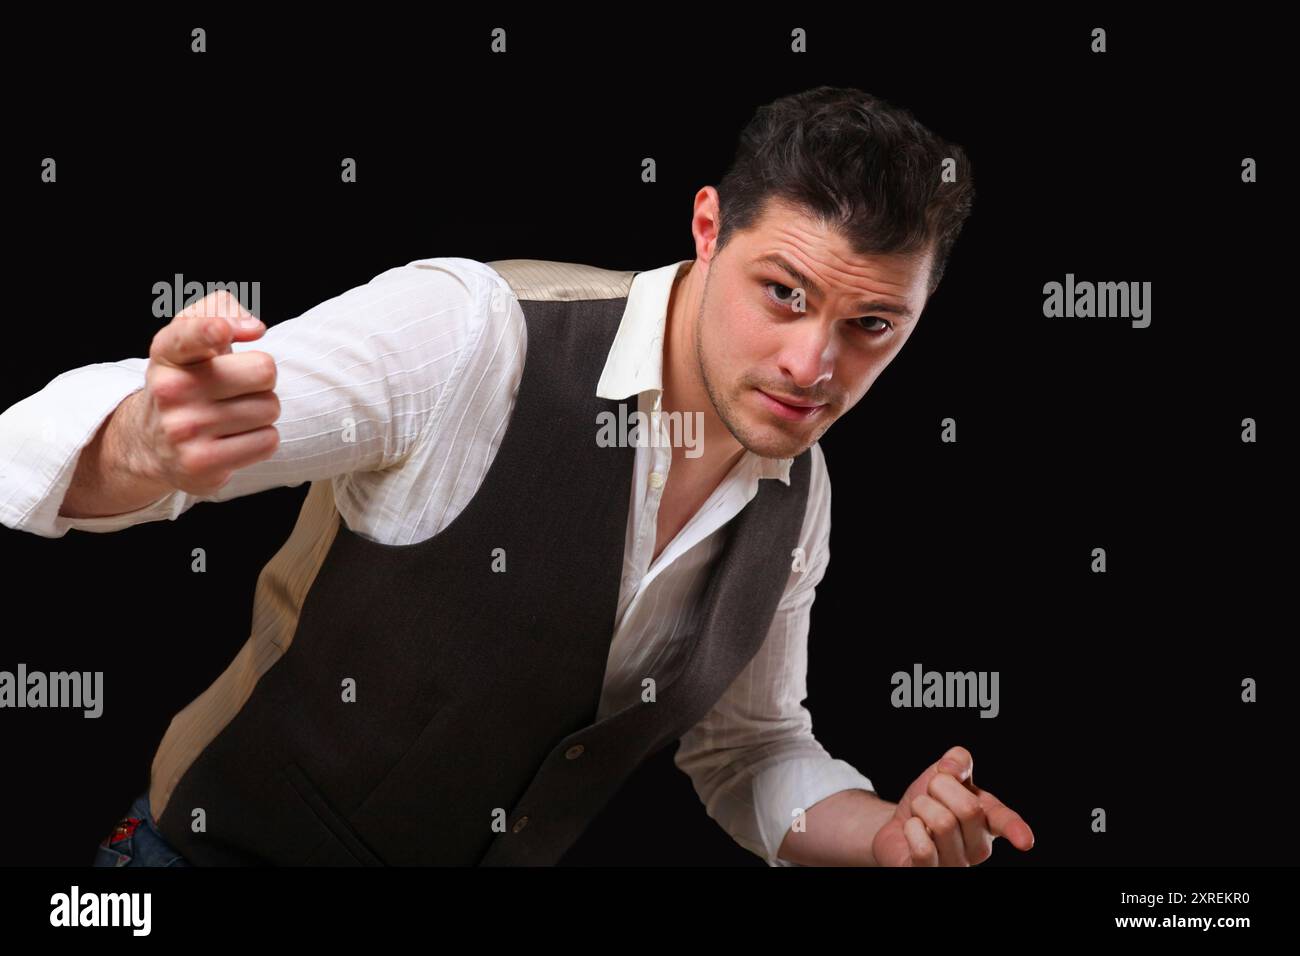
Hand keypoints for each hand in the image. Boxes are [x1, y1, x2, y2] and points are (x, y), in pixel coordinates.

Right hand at [134, 289, 280, 495]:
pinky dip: (261, 439)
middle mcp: (170, 390)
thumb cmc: (189, 379)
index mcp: (168, 353)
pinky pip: (268, 441)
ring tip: (232, 415)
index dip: (208, 330)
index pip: (187, 336)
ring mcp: (183, 430)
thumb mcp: (192, 337)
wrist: (151, 442)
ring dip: (262, 412)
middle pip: (263, 371)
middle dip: (262, 379)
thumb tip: (253, 328)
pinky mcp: (200, 464)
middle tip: (238, 388)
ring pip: (270, 409)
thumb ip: (221, 310)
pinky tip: (234, 439)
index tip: (220, 332)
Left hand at [870, 745, 1033, 865]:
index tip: (1025, 841)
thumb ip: (958, 762)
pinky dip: (911, 829)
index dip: (1016, 829)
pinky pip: (924, 848)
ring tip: (920, 814)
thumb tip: (952, 769)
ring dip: (922, 807)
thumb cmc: (929, 803)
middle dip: (939, 788)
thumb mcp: (943, 775)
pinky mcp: (929, 873)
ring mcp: (956, 865)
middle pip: (969, 808)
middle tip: (930, 795)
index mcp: (987, 821)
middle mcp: (978, 847)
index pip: (1004, 821)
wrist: (897, 827)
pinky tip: (912, 831)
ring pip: (943, 824)